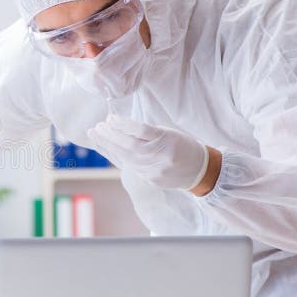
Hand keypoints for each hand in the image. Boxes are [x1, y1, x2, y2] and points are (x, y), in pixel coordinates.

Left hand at [88, 115, 209, 189]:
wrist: (200, 170)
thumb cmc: (182, 145)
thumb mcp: (168, 132)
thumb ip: (145, 131)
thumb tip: (117, 126)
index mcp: (167, 140)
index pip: (141, 130)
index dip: (123, 124)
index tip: (110, 118)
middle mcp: (161, 156)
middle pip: (130, 145)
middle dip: (110, 135)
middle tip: (97, 127)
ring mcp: (155, 170)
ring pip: (127, 157)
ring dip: (109, 145)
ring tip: (96, 135)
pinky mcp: (151, 179)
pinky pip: (130, 166)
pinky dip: (117, 155)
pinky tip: (107, 147)